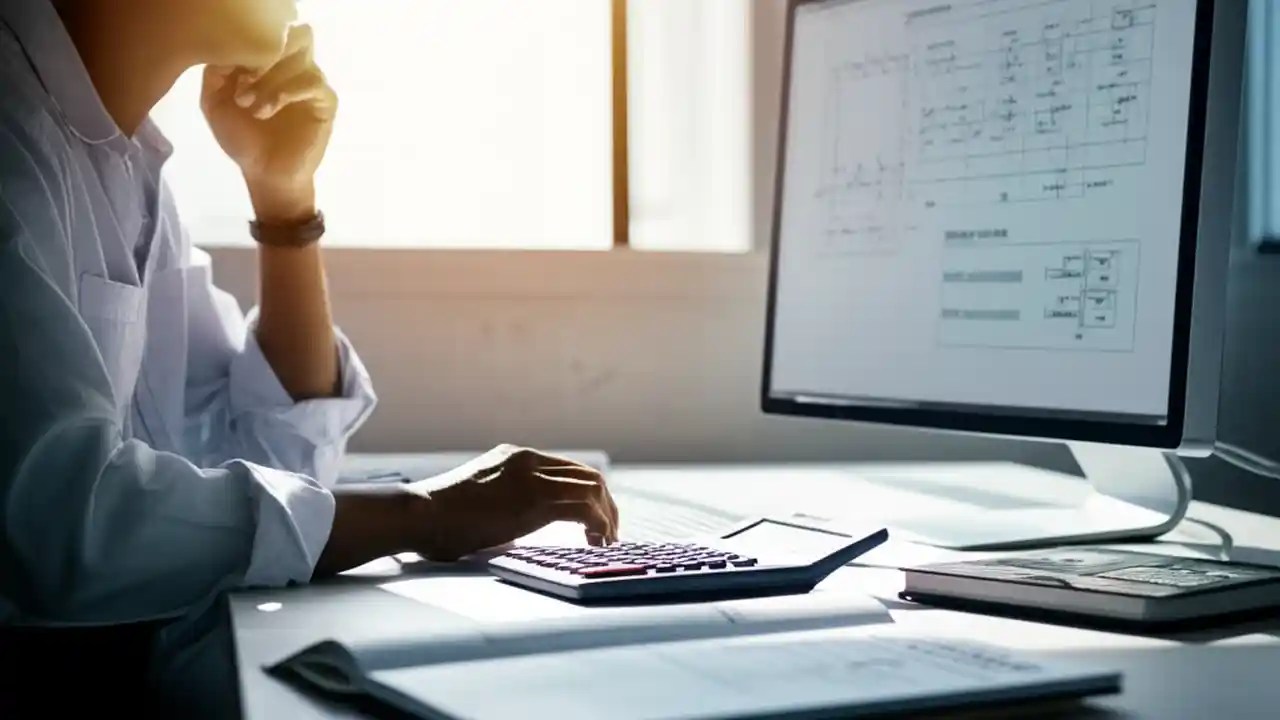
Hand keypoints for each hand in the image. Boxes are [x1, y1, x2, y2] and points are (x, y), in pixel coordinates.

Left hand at [201, 24, 335, 221]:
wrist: (265, 175)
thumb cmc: (243, 139)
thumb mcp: (215, 102)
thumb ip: (216, 71)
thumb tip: (228, 50)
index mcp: (271, 62)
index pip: (270, 32)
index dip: (247, 46)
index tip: (228, 74)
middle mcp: (295, 67)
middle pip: (295, 34)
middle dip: (264, 54)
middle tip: (243, 82)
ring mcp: (312, 83)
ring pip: (300, 56)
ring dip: (269, 77)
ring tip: (249, 104)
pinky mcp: (325, 102)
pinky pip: (312, 83)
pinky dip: (283, 93)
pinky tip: (265, 112)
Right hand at [407, 445, 619, 561]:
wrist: (419, 514)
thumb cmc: (437, 519)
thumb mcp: (479, 501)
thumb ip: (504, 508)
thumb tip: (518, 533)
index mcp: (515, 457)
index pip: (568, 470)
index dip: (588, 496)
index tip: (594, 521)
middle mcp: (528, 460)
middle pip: (587, 476)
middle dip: (606, 506)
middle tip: (609, 534)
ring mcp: (532, 476)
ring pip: (592, 488)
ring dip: (606, 517)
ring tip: (605, 542)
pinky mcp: (534, 499)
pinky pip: (583, 507)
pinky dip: (598, 525)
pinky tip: (596, 542)